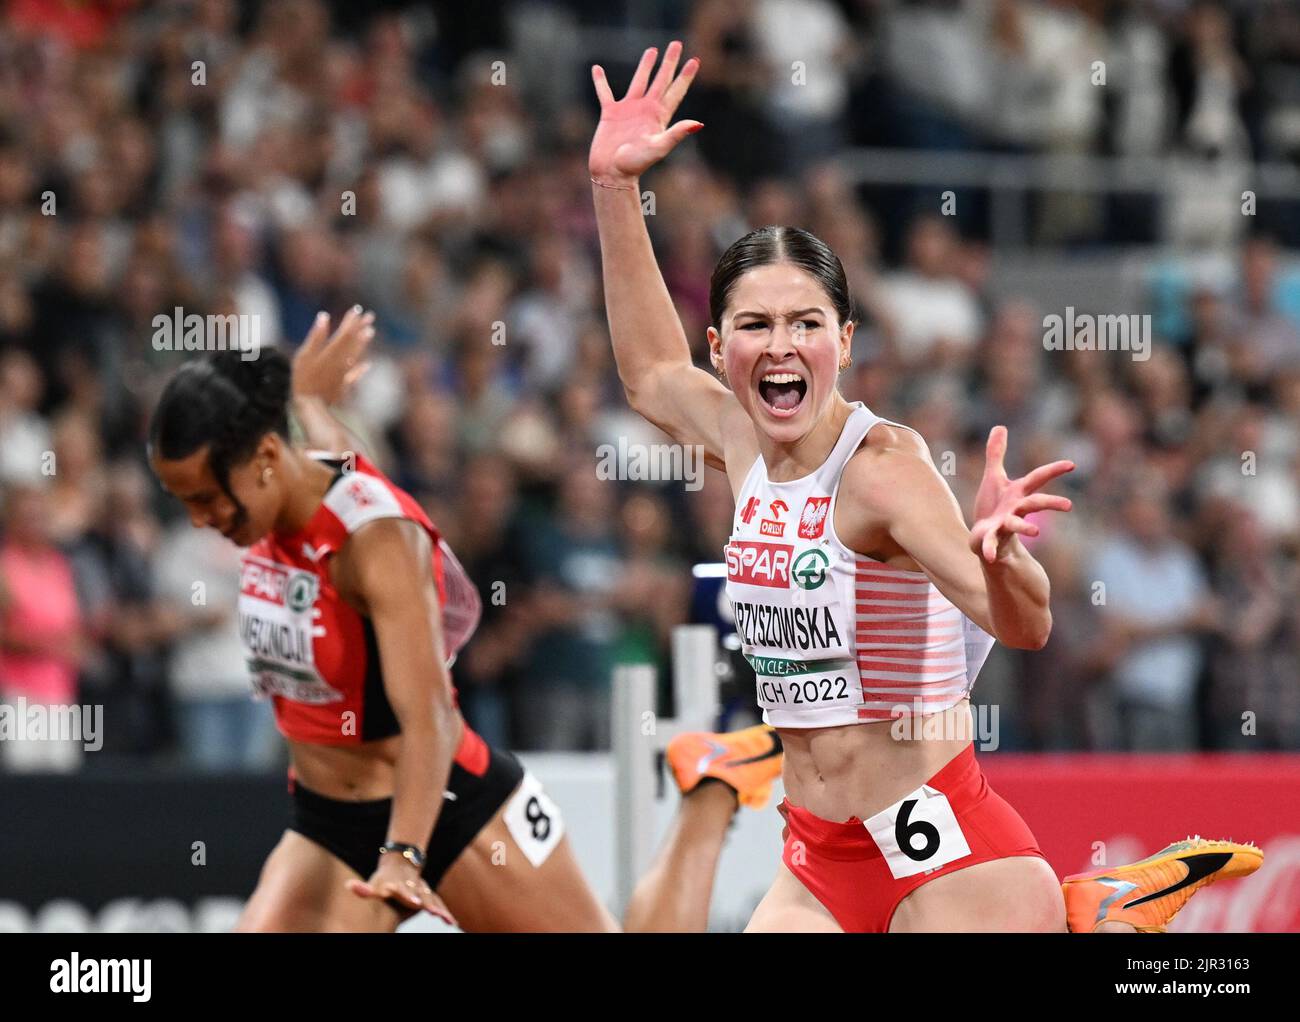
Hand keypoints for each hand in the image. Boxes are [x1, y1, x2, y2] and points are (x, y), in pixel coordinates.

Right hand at [292, 306, 374, 404]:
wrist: (312, 406)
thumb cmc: (303, 380)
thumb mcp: (305, 355)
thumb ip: (316, 336)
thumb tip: (324, 316)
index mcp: (331, 352)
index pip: (344, 333)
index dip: (351, 321)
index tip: (358, 309)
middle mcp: (341, 362)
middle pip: (353, 342)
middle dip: (361, 328)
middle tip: (371, 316)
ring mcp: (343, 374)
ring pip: (356, 355)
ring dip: (363, 343)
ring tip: (371, 332)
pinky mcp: (342, 386)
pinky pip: (354, 375)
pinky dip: (360, 369)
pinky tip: (367, 364)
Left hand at [347, 856, 455, 926]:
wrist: (401, 864)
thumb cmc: (383, 880)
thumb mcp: (373, 884)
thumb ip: (363, 888)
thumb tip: (348, 886)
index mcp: (399, 885)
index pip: (403, 891)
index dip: (408, 896)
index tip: (413, 902)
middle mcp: (413, 887)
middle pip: (421, 895)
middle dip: (427, 902)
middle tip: (433, 912)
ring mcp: (422, 890)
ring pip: (432, 899)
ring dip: (439, 908)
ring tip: (445, 919)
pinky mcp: (428, 895)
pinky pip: (438, 904)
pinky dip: (445, 912)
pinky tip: (452, 922)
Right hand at [589, 40, 700, 187]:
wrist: (612, 173)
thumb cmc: (635, 164)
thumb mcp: (658, 148)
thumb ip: (676, 134)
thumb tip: (698, 123)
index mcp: (658, 116)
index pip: (675, 91)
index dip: (685, 76)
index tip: (695, 60)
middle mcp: (645, 110)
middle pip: (661, 80)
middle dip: (669, 62)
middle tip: (676, 43)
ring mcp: (628, 110)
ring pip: (639, 81)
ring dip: (645, 66)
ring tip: (652, 50)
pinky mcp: (610, 114)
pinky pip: (604, 93)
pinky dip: (600, 81)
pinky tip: (597, 69)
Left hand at [969, 426, 1073, 563]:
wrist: (984, 539)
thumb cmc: (992, 508)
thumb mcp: (994, 479)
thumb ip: (996, 454)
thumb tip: (999, 427)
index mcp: (1017, 494)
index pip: (1037, 478)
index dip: (1053, 471)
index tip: (1072, 464)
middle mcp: (1015, 510)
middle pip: (1034, 503)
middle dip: (1049, 503)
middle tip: (1069, 505)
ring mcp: (1004, 526)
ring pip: (1016, 525)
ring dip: (1024, 528)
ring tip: (1035, 534)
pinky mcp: (990, 540)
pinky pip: (990, 545)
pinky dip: (989, 550)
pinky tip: (987, 556)